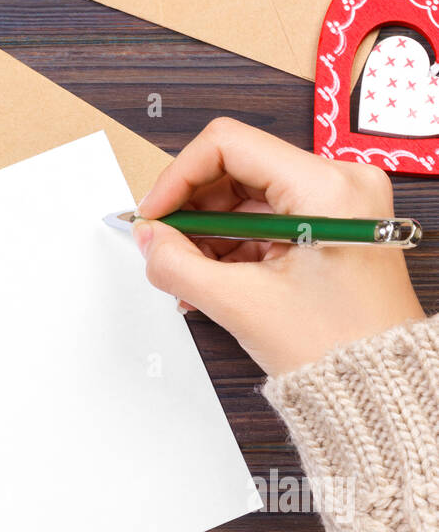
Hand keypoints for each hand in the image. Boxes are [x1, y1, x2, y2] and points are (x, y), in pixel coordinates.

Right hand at [133, 119, 423, 377]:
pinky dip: (235, 246)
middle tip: (164, 247)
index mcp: (326, 188)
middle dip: (194, 211)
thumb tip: (149, 237)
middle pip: (238, 169)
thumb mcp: (242, 304)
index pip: (229, 145)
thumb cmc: (340, 349)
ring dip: (210, 234)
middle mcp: (340, 183)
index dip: (178, 177)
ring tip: (189, 277)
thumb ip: (179, 264)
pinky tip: (213, 280)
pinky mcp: (334, 225)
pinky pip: (268, 219)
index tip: (155, 213)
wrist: (382, 385)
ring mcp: (339, 203)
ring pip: (249, 197)